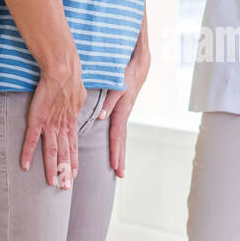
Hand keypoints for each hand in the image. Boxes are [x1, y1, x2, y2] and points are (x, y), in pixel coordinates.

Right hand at [21, 64, 85, 188]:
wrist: (63, 71)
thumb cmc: (71, 80)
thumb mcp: (80, 96)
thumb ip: (77, 105)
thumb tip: (77, 104)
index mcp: (71, 123)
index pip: (74, 147)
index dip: (74, 162)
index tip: (74, 175)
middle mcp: (62, 127)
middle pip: (64, 154)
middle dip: (65, 171)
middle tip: (65, 187)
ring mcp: (50, 125)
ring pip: (51, 151)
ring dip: (51, 168)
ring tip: (52, 183)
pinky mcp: (37, 119)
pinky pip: (31, 140)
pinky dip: (27, 153)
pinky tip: (24, 166)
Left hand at [95, 46, 150, 177]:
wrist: (139, 66)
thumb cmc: (127, 75)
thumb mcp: (118, 87)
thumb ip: (109, 102)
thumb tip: (100, 117)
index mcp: (122, 112)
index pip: (117, 135)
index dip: (115, 151)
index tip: (114, 165)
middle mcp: (124, 115)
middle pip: (122, 141)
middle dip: (120, 157)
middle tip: (120, 174)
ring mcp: (124, 114)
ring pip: (122, 137)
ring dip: (120, 152)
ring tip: (119, 167)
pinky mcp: (123, 111)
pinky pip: (120, 130)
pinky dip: (119, 141)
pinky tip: (116, 148)